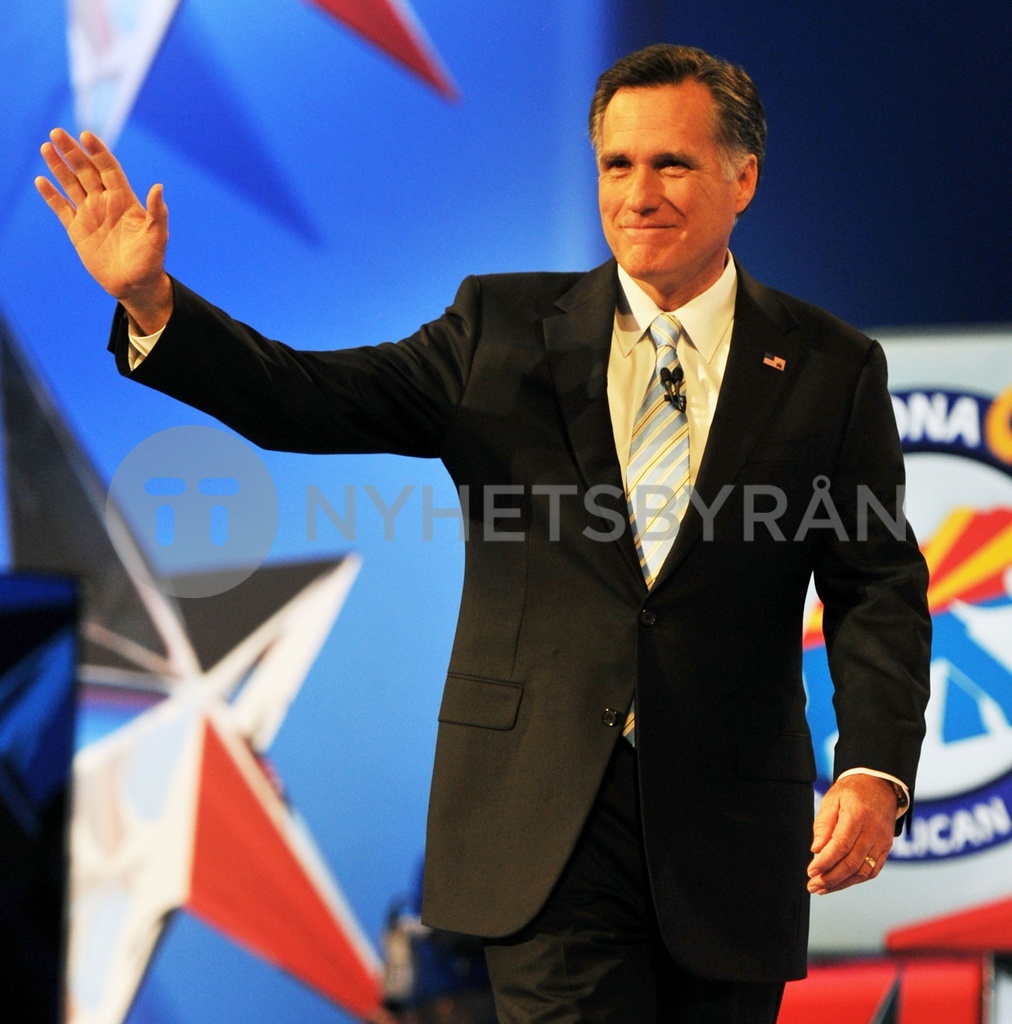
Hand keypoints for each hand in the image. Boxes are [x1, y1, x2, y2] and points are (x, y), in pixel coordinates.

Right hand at [36, 128, 172, 333]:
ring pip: (71, 184)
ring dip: (59, 166)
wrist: (135, 285)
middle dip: (73, 152)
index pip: (109, 169)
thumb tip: (158, 187)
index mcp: (125, 200)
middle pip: (86, 171)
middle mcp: (105, 203)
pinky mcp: (77, 230)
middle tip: (58, 132)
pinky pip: (61, 208)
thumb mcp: (157, 237)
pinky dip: (51, 195)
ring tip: (46, 147)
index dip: (98, 152)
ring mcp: (90, 214)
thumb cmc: (150, 261)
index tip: (86, 135)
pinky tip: (41, 180)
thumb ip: (157, 213)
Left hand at [807, 774, 896, 894]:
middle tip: (813, 886)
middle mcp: (873, 831)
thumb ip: (823, 825)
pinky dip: (856, 880)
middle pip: (852, 862)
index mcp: (857, 815)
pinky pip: (872, 870)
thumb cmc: (852, 791)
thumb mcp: (832, 799)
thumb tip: (816, 850)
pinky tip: (840, 883)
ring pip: (863, 871)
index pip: (841, 845)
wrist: (880, 785)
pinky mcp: (886, 848)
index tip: (811, 872)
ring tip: (822, 888)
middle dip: (831, 878)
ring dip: (842, 883)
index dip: (826, 862)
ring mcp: (883, 841)